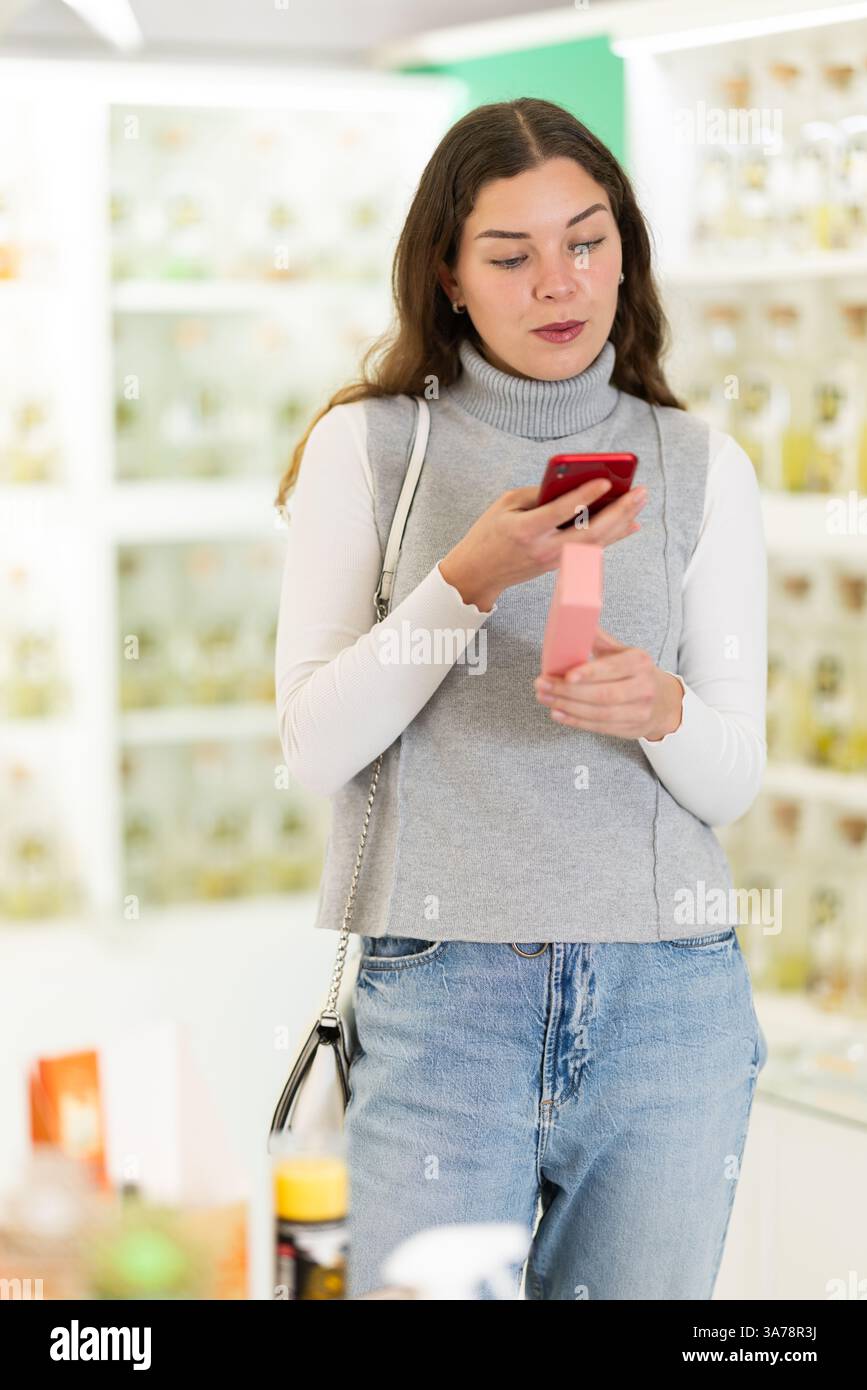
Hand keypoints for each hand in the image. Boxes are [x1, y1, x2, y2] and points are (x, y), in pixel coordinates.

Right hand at [438, 480, 646, 611]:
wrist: (479, 573)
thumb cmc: (490, 533)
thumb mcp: (506, 505)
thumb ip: (538, 493)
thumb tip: (574, 483)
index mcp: (526, 531)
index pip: (560, 512)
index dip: (584, 496)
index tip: (606, 481)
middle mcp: (544, 549)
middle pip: (589, 533)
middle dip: (619, 512)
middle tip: (640, 491)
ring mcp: (554, 561)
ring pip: (596, 543)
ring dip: (622, 522)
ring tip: (640, 501)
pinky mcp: (560, 566)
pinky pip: (592, 550)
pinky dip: (613, 536)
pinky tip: (630, 523)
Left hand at [533, 626, 683, 739]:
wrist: (664, 702)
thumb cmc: (635, 672)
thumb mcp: (624, 652)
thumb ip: (599, 640)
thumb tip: (574, 621)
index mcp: (639, 662)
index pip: (612, 668)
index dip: (589, 673)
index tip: (566, 675)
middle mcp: (643, 687)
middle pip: (603, 694)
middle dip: (568, 691)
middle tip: (542, 685)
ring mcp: (639, 711)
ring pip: (599, 713)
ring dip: (567, 707)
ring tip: (545, 698)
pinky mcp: (630, 728)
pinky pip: (599, 726)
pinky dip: (575, 721)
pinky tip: (557, 713)